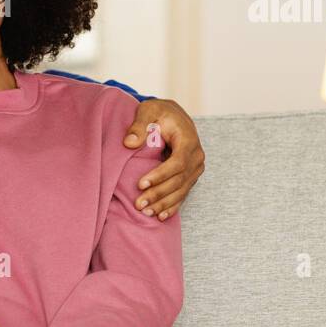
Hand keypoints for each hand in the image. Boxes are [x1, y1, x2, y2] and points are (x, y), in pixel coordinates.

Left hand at [123, 98, 205, 220]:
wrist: (173, 115)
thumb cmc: (159, 112)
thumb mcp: (148, 110)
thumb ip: (139, 125)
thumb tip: (129, 143)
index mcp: (188, 139)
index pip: (177, 163)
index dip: (160, 175)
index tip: (141, 184)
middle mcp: (196, 156)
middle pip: (179, 180)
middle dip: (159, 194)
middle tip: (139, 204)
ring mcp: (195, 168)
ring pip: (181, 190)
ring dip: (164, 203)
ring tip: (146, 212)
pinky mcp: (190, 176)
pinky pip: (183, 193)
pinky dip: (172, 206)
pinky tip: (161, 216)